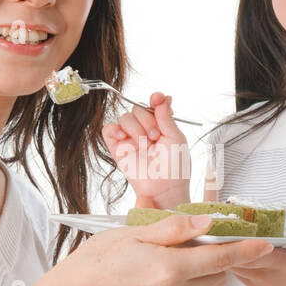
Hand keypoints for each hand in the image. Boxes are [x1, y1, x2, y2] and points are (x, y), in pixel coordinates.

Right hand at [59, 211, 274, 285]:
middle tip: (201, 241)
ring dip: (202, 273)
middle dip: (218, 258)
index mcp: (169, 268)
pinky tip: (163, 276)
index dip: (246, 250)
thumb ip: (174, 228)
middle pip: (218, 275)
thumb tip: (208, 221)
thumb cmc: (99, 259)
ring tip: (176, 258)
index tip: (265, 242)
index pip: (220, 258)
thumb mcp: (133, 233)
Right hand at [103, 91, 190, 207]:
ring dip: (136, 129)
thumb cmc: (174, 167)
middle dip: (147, 120)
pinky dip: (114, 129)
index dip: (155, 99)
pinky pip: (108, 129)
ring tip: (145, 146)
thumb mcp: (176, 138)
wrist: (164, 188)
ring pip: (125, 117)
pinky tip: (124, 138)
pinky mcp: (117, 147)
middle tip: (155, 137)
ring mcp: (130, 138)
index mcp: (160, 125)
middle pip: (138, 109)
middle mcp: (144, 129)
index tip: (157, 99)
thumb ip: (167, 116)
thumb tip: (163, 98)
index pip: (153, 104)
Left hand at [228, 213, 285, 285]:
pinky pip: (244, 280)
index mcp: (277, 264)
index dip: (237, 239)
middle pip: (235, 260)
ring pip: (236, 270)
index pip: (247, 250)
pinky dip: (243, 268)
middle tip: (231, 231)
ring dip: (236, 258)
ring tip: (238, 243)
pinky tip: (250, 259)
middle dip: (231, 246)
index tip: (235, 227)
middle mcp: (265, 278)